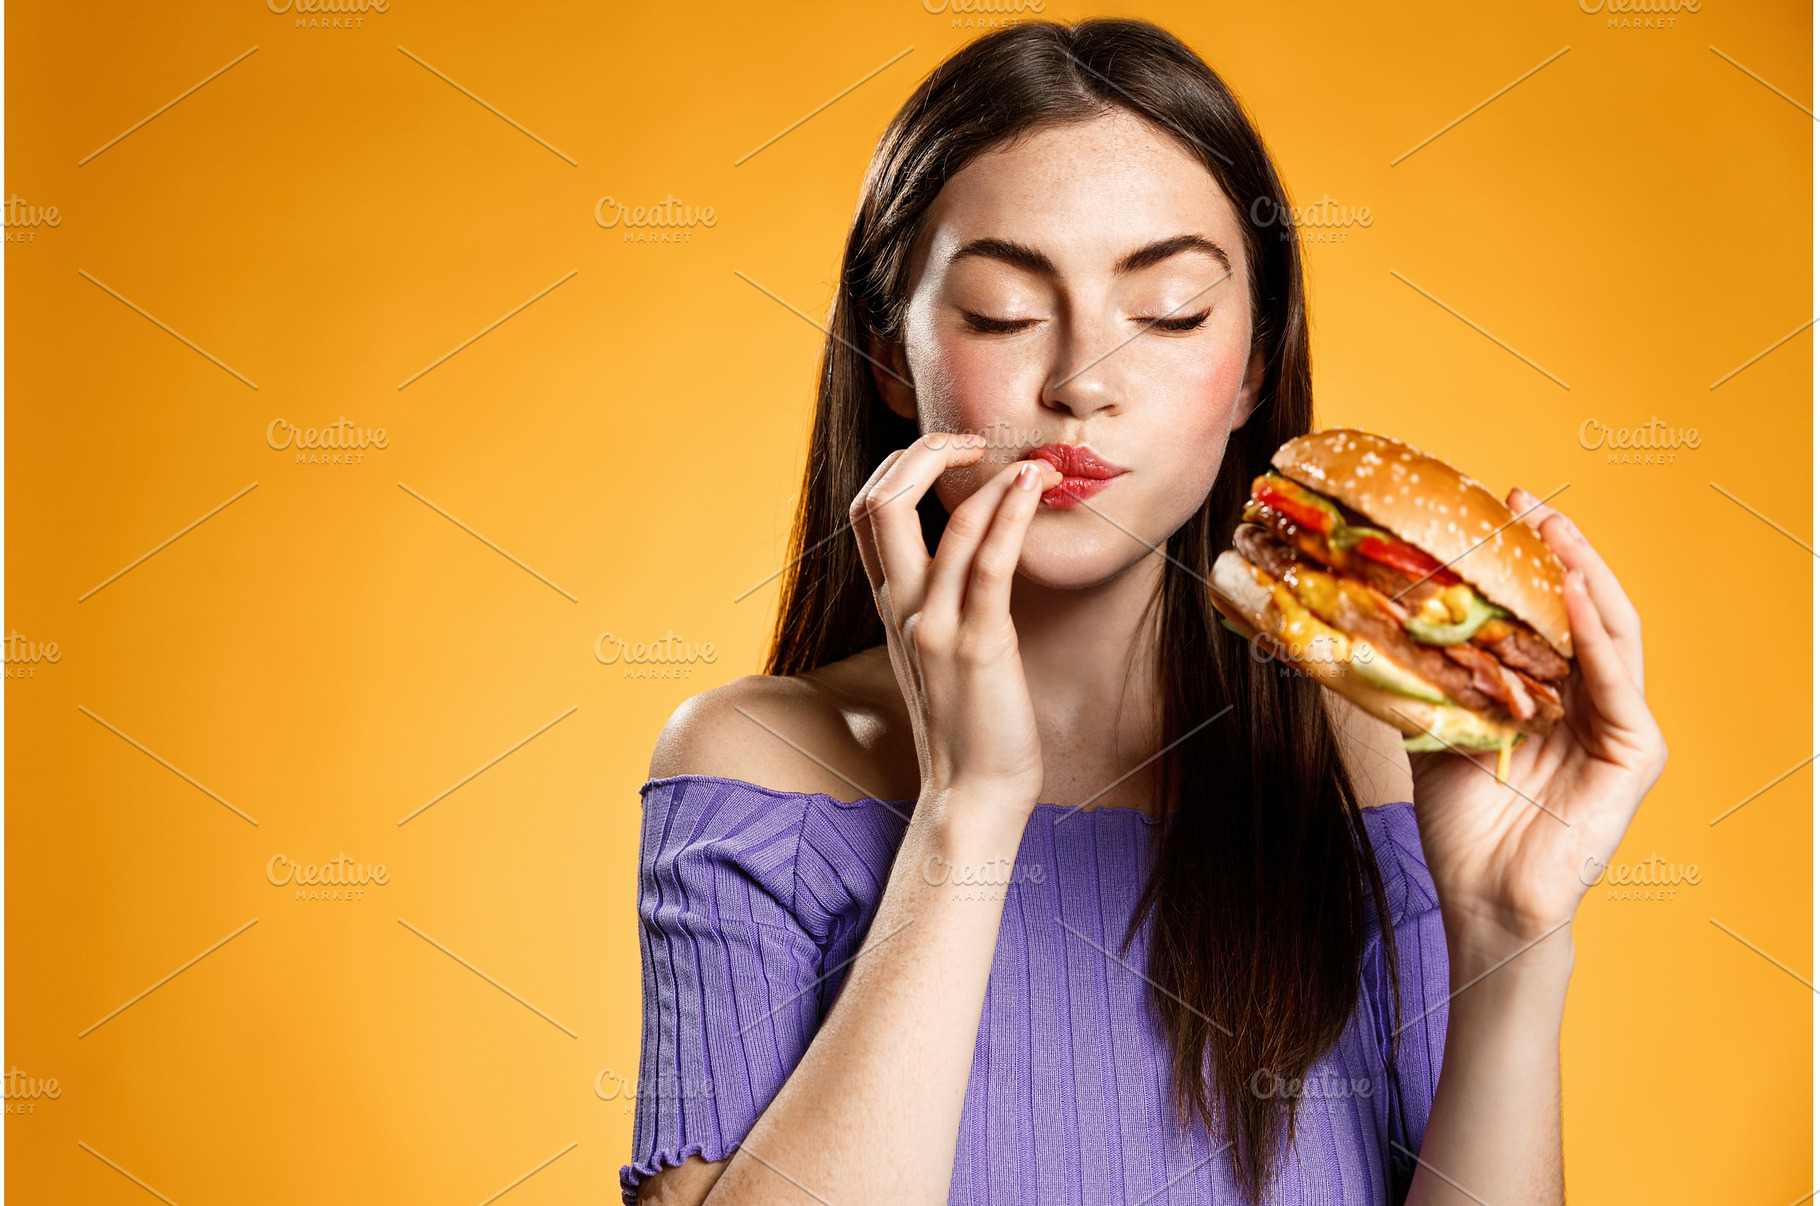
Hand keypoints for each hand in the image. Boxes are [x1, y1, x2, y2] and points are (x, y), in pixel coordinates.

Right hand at [848, 434, 1062, 824]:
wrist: (973, 793)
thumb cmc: (968, 721)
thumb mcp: (937, 648)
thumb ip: (939, 598)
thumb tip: (971, 548)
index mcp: (891, 605)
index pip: (867, 509)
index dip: (902, 464)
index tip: (951, 452)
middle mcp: (904, 608)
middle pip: (883, 501)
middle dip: (927, 452)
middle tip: (976, 441)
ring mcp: (938, 627)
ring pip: (947, 524)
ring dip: (994, 477)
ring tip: (1034, 460)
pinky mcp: (980, 646)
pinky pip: (990, 565)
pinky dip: (1012, 514)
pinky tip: (1035, 488)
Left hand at [1406, 489, 1667, 954]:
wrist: (1479, 895)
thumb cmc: (1460, 822)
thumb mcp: (1433, 728)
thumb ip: (1427, 676)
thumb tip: (1366, 616)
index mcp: (1548, 691)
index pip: (1546, 610)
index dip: (1526, 561)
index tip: (1493, 510)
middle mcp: (1589, 699)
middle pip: (1583, 608)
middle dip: (1558, 551)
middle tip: (1525, 503)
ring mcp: (1617, 724)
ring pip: (1610, 632)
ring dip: (1582, 576)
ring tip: (1551, 532)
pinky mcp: (1633, 754)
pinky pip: (1618, 684)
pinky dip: (1597, 637)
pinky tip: (1574, 596)